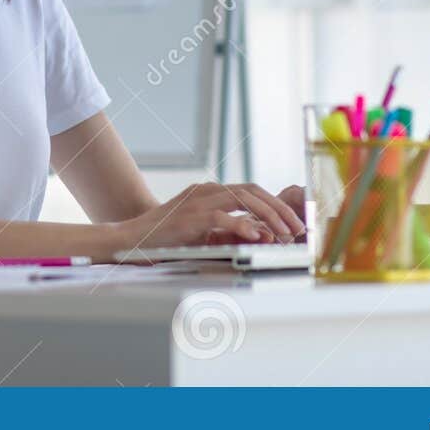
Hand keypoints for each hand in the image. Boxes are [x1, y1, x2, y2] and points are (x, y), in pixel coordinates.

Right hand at [111, 181, 307, 252]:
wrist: (132, 239)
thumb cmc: (166, 237)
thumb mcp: (202, 231)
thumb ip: (228, 230)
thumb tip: (261, 236)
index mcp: (211, 192)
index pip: (251, 190)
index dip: (276, 204)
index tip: (293, 221)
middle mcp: (207, 191)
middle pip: (253, 190)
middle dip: (280, 208)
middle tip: (298, 228)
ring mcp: (199, 201)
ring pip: (244, 199)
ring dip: (269, 216)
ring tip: (285, 233)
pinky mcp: (191, 217)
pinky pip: (224, 217)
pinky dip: (244, 225)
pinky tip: (258, 236)